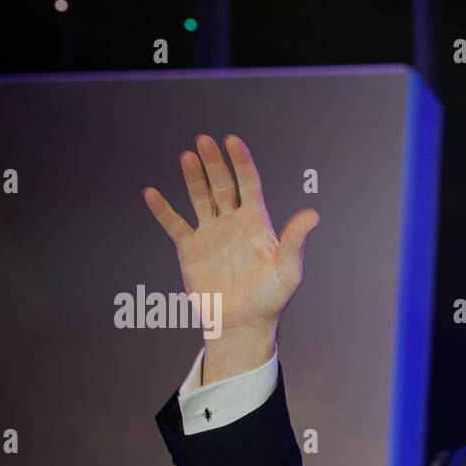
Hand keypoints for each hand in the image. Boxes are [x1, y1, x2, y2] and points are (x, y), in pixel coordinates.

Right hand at [142, 134, 318, 379]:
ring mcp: (210, 233)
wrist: (243, 323)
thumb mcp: (288, 270)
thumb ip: (296, 241)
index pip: (248, 184)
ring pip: (199, 198)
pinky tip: (152, 193)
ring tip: (186, 157)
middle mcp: (232, 222)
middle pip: (222, 185)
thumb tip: (313, 215)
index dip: (241, 162)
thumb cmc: (270, 298)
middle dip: (214, 163)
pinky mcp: (190, 249)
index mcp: (256, 223)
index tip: (232, 141)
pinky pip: (174, 224)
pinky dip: (163, 210)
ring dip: (192, 178)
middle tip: (204, 141)